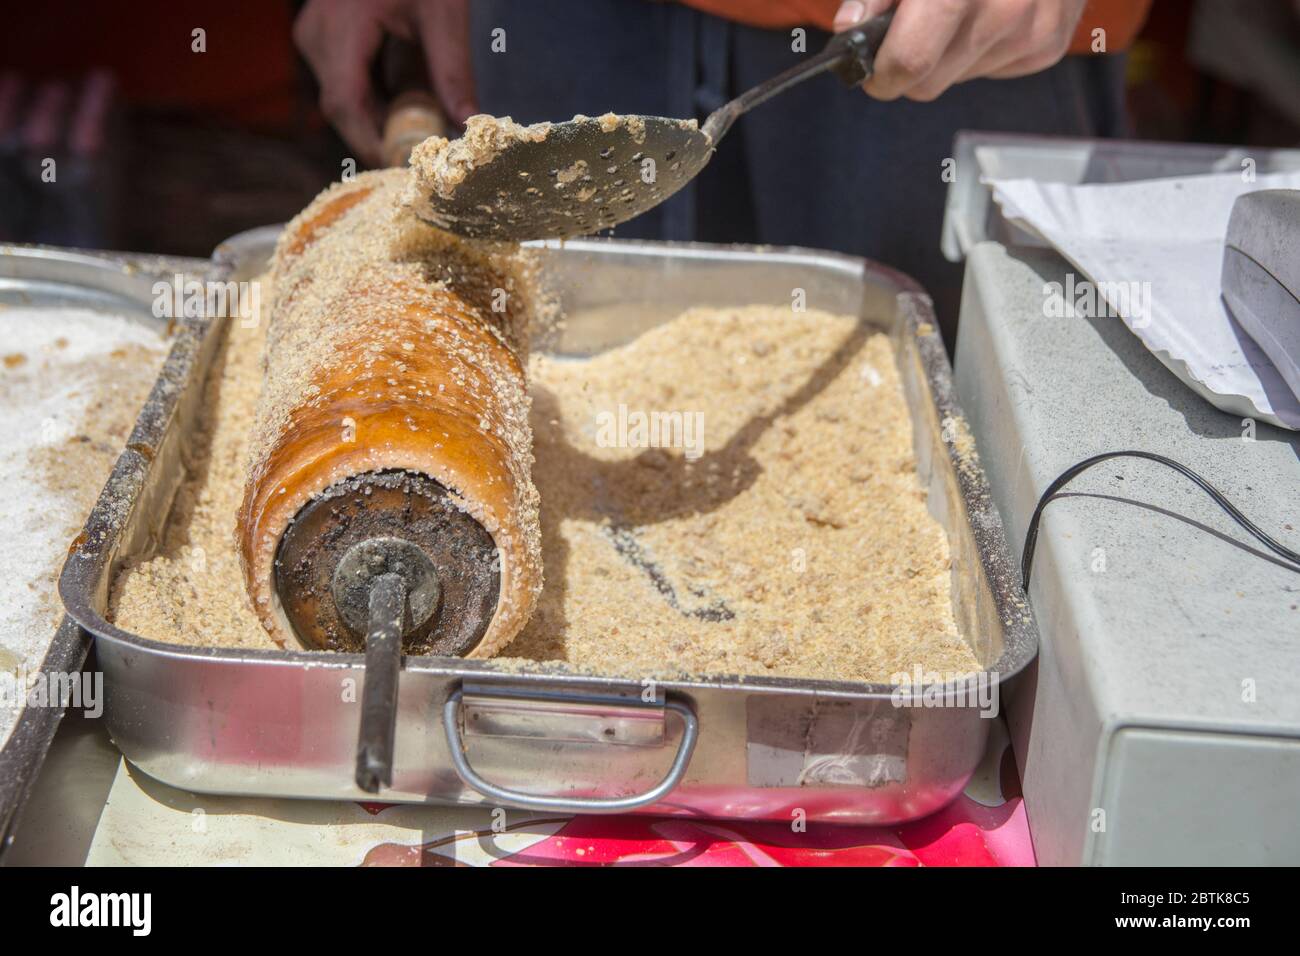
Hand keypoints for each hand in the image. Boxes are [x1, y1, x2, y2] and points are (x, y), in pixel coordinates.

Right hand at [294, 0, 476, 165]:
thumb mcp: (443, 13)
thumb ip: (453, 70)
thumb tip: (469, 123)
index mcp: (342, 24)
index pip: (345, 103)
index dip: (371, 141)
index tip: (403, 167)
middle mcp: (317, 33)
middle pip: (341, 107)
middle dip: (380, 134)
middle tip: (421, 156)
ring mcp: (315, 35)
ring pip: (341, 99)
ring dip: (379, 118)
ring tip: (419, 127)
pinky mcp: (323, 38)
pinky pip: (345, 83)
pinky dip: (375, 99)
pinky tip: (406, 103)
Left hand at [834, 0, 1086, 101]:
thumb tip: (850, 27)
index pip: (910, 61)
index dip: (880, 72)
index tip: (869, 65)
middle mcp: (1004, 9)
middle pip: (929, 83)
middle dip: (909, 65)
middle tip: (909, 28)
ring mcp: (1032, 30)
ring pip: (959, 77)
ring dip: (948, 53)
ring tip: (960, 5)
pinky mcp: (1050, 43)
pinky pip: (992, 68)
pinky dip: (981, 47)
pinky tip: (989, 9)